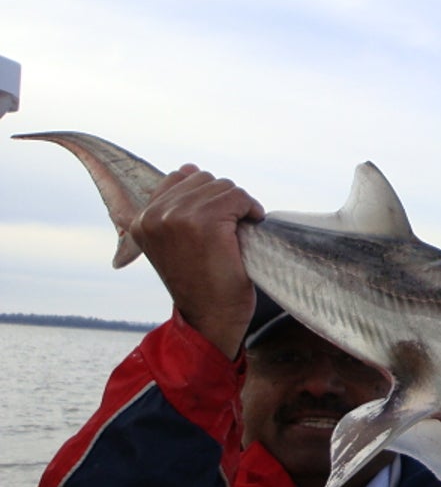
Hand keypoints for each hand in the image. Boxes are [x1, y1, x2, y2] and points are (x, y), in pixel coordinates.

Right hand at [130, 166, 264, 358]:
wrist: (211, 318)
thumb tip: (189, 168)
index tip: (215, 224)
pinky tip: (252, 225)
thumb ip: (177, 206)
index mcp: (142, 220)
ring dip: (238, 205)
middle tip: (229, 230)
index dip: (206, 197)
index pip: (179, 178)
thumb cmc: (202, 282)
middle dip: (224, 201)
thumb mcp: (177, 241)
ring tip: (237, 232)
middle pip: (204, 180)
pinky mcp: (204, 222)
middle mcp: (154, 215)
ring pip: (223, 187)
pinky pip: (237, 196)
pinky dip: (251, 208)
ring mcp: (176, 217)